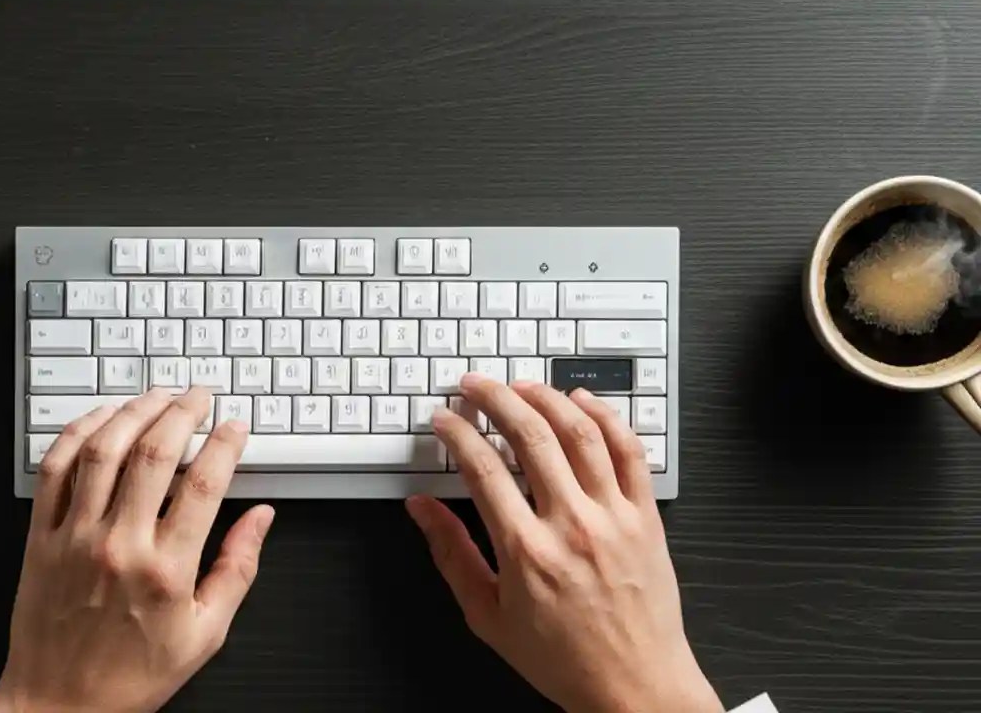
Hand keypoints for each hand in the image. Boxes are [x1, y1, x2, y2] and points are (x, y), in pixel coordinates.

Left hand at [0, 388, 274, 712]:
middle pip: (153, 453)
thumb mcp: (205, 634)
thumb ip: (238, 569)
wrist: (58, 705)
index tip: (234, 427)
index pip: (204, 484)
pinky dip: (77, 434)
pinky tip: (100, 420)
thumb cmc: (130, 676)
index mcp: (167, 570)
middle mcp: (120, 545)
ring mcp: (75, 537)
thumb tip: (261, 518)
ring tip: (156, 397)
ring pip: (103, 450)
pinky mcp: (40, 537)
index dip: (224, 443)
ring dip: (133, 411)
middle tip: (198, 395)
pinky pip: (55, 470)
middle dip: (182, 411)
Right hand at [407, 374, 720, 712]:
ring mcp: (615, 517)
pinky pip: (629, 451)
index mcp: (527, 552)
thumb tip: (421, 510)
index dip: (457, 433)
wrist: (635, 687)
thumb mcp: (488, 616)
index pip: (483, 468)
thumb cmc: (564, 659)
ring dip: (546, 398)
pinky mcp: (647, 517)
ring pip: (580, 433)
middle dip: (495, 398)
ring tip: (521, 385)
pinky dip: (606, 417)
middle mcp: (572, 526)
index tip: (445, 420)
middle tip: (475, 385)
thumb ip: (451, 554)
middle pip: (530, 436)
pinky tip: (583, 403)